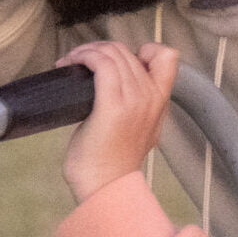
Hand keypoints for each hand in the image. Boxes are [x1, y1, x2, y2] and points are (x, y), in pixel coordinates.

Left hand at [61, 41, 178, 203]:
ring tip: (70, 61)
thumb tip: (114, 88)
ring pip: (112, 54)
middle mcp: (151, 97)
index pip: (167, 57)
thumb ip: (138, 108)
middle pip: (128, 51)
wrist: (106, 187)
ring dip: (86, 51)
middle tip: (78, 60)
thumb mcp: (139, 130)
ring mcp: (134, 100)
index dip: (142, 49)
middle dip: (99, 49)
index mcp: (160, 102)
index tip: (115, 62)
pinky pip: (100, 64)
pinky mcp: (112, 105)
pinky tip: (71, 63)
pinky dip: (83, 56)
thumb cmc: (112, 162)